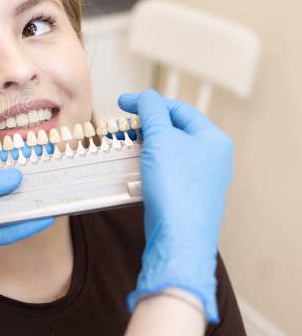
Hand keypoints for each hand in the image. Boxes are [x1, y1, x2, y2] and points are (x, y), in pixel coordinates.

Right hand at [119, 89, 233, 322]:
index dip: (149, 103)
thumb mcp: (160, 140)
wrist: (179, 239)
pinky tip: (132, 169)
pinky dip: (147, 166)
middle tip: (121, 125)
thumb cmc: (176, 189)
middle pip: (174, 130)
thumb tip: (146, 97)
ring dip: (144, 146)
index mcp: (213, 140)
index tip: (124, 103)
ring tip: (122, 146)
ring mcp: (201, 180)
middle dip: (145, 126)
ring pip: (168, 152)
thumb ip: (152, 113)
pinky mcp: (187, 197)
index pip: (179, 109)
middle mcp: (212, 158)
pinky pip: (166, 173)